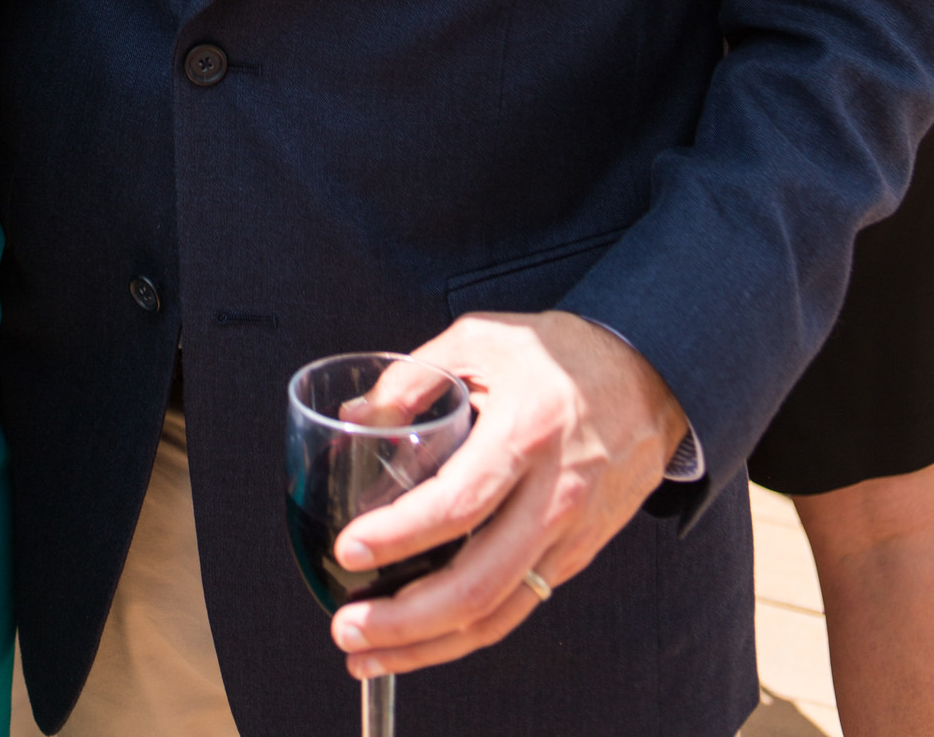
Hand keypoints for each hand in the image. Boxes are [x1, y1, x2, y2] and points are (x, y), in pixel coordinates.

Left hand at [328, 311, 686, 678]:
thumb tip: (353, 416)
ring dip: (429, 645)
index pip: (459, 505)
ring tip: (368, 654)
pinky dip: (467, 634)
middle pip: (478, 585)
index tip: (350, 548)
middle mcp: (553, 497)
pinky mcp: (578, 555)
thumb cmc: (558, 352)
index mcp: (527, 434)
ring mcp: (570, 535)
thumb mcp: (481, 340)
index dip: (400, 535)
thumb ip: (414, 376)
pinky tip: (423, 640)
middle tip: (346, 628)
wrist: (647, 375)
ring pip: (499, 614)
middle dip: (405, 620)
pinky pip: (519, 607)